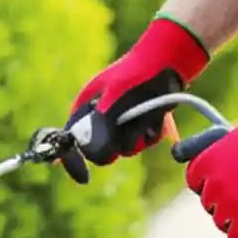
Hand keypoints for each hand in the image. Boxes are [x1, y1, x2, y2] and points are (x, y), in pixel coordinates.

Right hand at [66, 16, 209, 166]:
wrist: (169, 61)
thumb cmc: (138, 69)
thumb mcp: (117, 90)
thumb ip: (103, 114)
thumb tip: (91, 139)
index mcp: (85, 107)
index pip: (68, 140)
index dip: (72, 160)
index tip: (83, 176)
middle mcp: (100, 117)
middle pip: (98, 150)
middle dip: (115, 146)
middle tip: (128, 133)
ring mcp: (120, 123)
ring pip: (124, 148)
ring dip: (136, 138)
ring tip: (146, 117)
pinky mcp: (139, 125)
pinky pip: (142, 142)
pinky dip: (150, 134)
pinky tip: (156, 118)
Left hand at [183, 91, 237, 237]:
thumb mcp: (233, 136)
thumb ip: (215, 152)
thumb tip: (194, 160)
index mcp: (206, 162)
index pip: (194, 181)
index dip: (206, 185)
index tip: (219, 187)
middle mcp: (213, 184)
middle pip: (208, 203)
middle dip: (221, 202)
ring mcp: (230, 203)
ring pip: (221, 221)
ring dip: (232, 220)